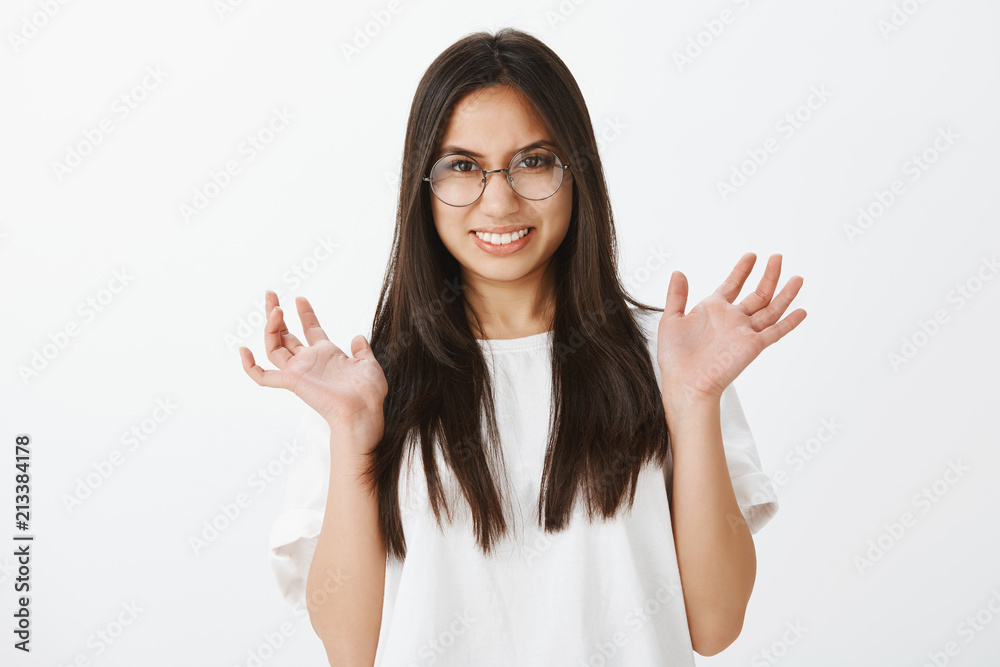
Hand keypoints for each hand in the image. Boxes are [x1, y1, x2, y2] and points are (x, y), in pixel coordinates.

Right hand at [238, 291, 387, 444]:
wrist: (363, 412)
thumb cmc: (368, 394)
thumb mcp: (369, 365)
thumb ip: (362, 351)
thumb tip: (357, 337)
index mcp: (327, 355)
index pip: (311, 330)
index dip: (305, 313)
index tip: (300, 298)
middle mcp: (310, 362)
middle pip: (285, 335)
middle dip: (275, 314)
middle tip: (270, 293)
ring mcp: (299, 371)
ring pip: (273, 347)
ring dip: (270, 327)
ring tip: (276, 309)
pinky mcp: (293, 381)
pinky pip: (264, 377)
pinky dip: (250, 367)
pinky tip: (243, 350)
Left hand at [656, 253, 805, 404]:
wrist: (685, 382)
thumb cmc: (675, 357)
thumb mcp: (671, 319)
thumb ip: (677, 296)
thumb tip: (678, 272)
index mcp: (713, 310)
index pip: (732, 285)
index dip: (742, 270)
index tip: (752, 256)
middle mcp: (732, 319)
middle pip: (757, 294)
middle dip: (768, 276)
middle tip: (778, 257)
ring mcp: (744, 332)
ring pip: (771, 309)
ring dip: (784, 294)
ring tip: (797, 277)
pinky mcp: (753, 346)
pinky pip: (775, 332)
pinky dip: (789, 322)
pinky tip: (801, 312)